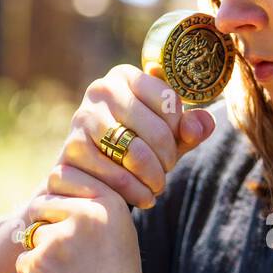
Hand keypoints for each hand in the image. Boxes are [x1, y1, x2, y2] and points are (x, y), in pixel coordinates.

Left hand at [14, 175, 153, 272]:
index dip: (60, 200)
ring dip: (42, 255)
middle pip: (42, 203)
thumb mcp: (117, 236)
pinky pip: (24, 259)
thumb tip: (55, 181)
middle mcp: (88, 214)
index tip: (74, 226)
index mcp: (111, 203)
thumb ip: (92, 208)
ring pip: (32, 233)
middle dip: (47, 227)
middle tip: (71, 258)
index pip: (64, 175)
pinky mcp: (41, 262)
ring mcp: (62, 238)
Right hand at [45, 62, 215, 211]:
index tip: (177, 141)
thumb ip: (190, 127)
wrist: (89, 170)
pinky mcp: (72, 149)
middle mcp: (101, 90)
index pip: (170, 101)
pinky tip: (142, 196)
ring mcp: (83, 118)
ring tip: (156, 185)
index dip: (179, 129)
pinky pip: (117, 176)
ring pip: (136, 154)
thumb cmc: (136, 143)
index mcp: (126, 76)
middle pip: (156, 131)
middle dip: (168, 159)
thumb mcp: (167, 133)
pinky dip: (136, 192)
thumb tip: (201, 126)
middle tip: (167, 170)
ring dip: (154, 178)